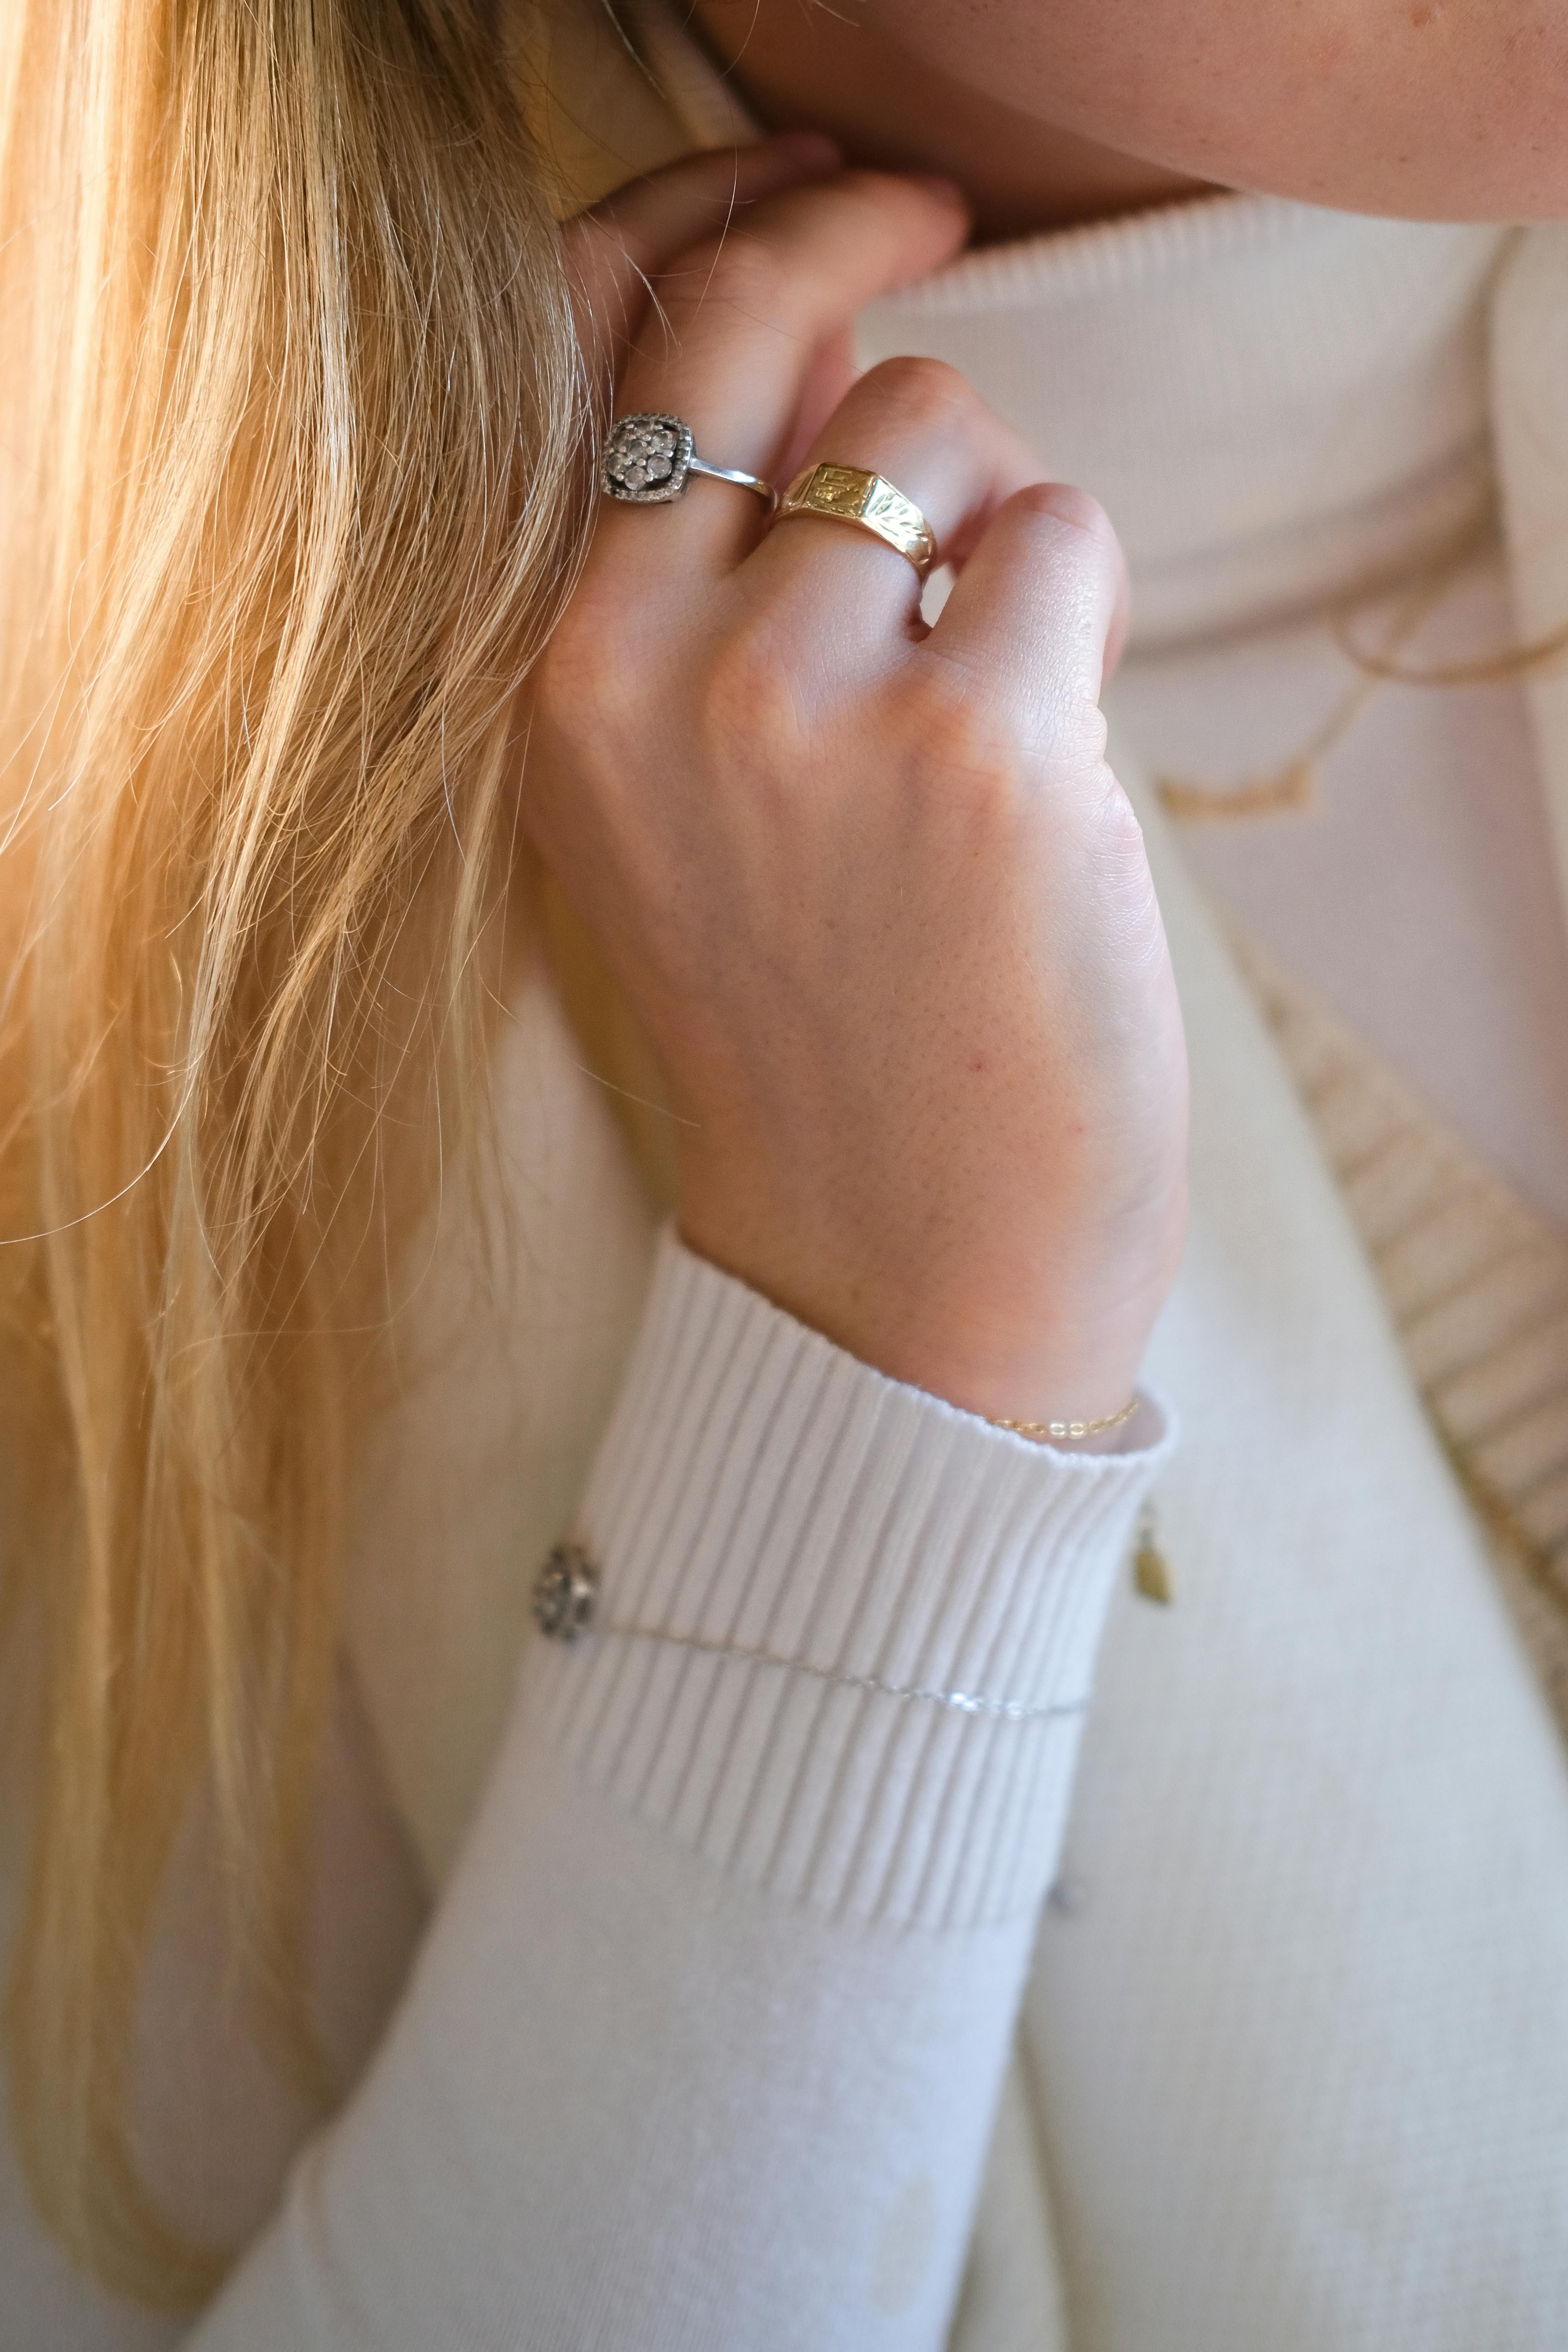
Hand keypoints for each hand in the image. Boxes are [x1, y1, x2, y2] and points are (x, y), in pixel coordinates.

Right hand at [526, 142, 1187, 1430]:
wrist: (888, 1269)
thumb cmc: (810, 1040)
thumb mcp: (675, 817)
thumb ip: (703, 608)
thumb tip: (818, 397)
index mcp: (558, 690)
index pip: (608, 365)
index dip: (717, 237)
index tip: (817, 196)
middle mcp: (647, 672)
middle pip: (766, 337)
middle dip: (859, 249)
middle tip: (925, 213)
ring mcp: (801, 704)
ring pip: (940, 428)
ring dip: (991, 518)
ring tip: (985, 684)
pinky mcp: (974, 745)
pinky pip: (1061, 537)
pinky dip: (1075, 614)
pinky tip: (1043, 753)